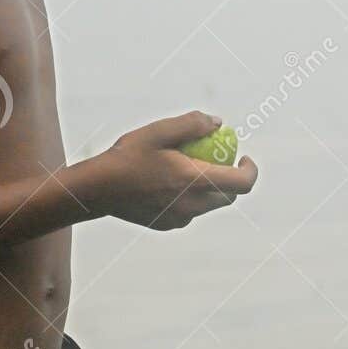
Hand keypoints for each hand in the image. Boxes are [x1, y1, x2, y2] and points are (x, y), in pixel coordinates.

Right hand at [82, 111, 258, 229]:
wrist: (97, 190)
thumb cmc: (127, 157)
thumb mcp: (158, 131)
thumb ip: (192, 123)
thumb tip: (218, 123)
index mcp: (194, 182)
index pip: (242, 184)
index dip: (250, 170)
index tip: (243, 156)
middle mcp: (192, 206)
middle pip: (228, 196)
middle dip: (230, 178)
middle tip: (218, 158)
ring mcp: (180, 219)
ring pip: (208, 205)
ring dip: (208, 187)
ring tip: (187, 165)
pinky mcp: (168, 225)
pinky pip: (189, 211)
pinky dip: (189, 197)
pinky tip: (167, 181)